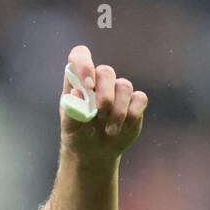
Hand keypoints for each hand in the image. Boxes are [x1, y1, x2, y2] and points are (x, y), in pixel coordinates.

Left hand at [60, 44, 147, 165]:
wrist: (93, 153)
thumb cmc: (77, 135)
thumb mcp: (69, 128)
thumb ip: (70, 111)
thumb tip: (77, 92)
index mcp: (78, 82)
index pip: (79, 56)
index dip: (84, 64)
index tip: (87, 85)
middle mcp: (99, 82)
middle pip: (106, 71)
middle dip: (104, 94)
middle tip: (99, 114)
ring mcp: (118, 91)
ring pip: (124, 86)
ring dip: (118, 110)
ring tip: (109, 131)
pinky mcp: (134, 102)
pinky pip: (140, 98)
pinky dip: (132, 114)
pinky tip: (122, 128)